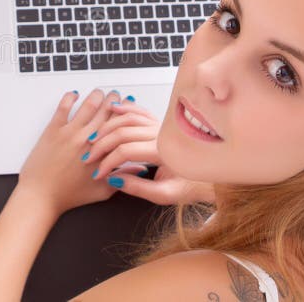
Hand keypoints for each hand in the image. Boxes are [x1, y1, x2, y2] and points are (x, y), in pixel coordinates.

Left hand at [17, 89, 143, 216]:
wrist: (40, 195)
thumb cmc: (68, 195)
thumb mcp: (102, 191)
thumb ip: (122, 177)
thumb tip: (138, 167)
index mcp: (100, 152)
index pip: (119, 127)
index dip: (126, 115)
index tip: (128, 109)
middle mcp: (87, 139)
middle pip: (106, 112)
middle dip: (113, 101)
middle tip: (116, 96)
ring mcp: (69, 132)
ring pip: (88, 105)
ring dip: (96, 96)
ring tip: (100, 93)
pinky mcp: (53, 130)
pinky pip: (64, 107)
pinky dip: (70, 98)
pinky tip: (74, 95)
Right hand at [84, 101, 214, 204]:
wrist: (214, 177)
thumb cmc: (194, 185)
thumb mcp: (167, 195)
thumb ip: (139, 188)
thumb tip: (115, 179)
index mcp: (164, 151)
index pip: (125, 150)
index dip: (107, 161)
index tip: (98, 172)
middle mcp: (162, 134)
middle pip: (122, 131)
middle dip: (101, 144)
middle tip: (89, 156)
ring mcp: (162, 126)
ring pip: (129, 118)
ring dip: (108, 126)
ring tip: (94, 137)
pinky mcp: (162, 124)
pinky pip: (141, 111)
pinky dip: (125, 108)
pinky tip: (114, 109)